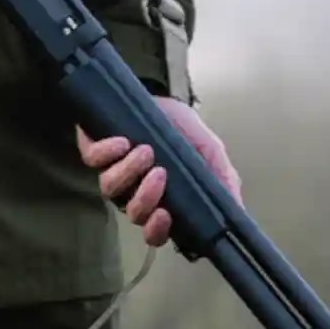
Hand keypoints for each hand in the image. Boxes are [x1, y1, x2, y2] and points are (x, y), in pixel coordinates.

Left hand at [76, 97, 242, 246]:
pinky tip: (123, 141)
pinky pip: (94, 161)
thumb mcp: (209, 151)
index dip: (157, 231)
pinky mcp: (94, 151)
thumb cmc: (182, 129)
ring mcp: (113, 172)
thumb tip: (236, 210)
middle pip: (133, 213)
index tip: (165, 214)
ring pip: (110, 189)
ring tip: (145, 150)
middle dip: (145, 198)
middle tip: (160, 173)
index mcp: (161, 200)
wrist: (161, 96)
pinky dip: (107, 152)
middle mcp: (134, 192)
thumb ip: (222, 179)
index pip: (155, 232)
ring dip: (129, 172)